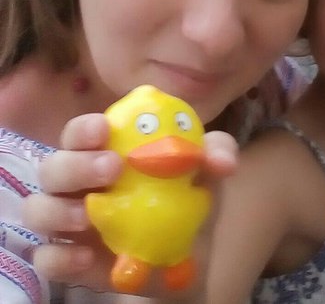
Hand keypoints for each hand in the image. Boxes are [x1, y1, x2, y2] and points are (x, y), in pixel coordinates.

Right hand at [23, 113, 237, 297]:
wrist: (192, 255)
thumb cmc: (188, 198)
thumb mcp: (207, 171)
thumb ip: (217, 153)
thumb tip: (221, 161)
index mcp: (105, 152)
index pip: (80, 133)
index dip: (84, 128)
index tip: (104, 128)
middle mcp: (81, 184)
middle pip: (53, 168)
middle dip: (74, 164)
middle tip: (112, 168)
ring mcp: (72, 224)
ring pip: (38, 210)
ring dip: (57, 210)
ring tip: (90, 214)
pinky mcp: (73, 262)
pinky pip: (47, 259)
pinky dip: (59, 257)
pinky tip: (87, 256)